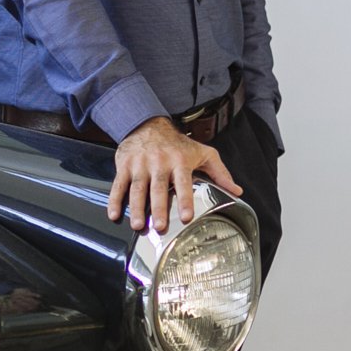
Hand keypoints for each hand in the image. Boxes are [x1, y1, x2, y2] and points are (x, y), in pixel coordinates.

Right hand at [106, 116, 241, 233]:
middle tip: (159, 227)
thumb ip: (220, 172)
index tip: (185, 216)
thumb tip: (237, 191)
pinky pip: (118, 184)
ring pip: (137, 188)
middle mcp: (159, 163)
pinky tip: (114, 214)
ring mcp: (140, 164)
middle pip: (158, 188)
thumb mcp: (202, 153)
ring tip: (138, 225)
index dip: (184, 200)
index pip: (183, 183)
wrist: (147, 123)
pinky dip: (115, 200)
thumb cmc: (177, 143)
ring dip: (136, 208)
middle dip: (158, 208)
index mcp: (179, 161)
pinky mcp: (124, 165)